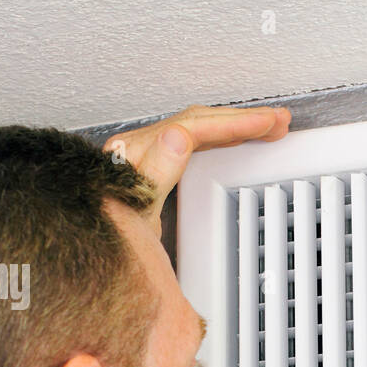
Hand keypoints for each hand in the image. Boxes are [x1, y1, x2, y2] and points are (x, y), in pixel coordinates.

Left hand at [103, 105, 291, 228]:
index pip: (196, 127)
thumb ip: (156, 172)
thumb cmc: (107, 235)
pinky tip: (234, 140)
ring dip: (234, 125)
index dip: (234, 123)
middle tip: (278, 122)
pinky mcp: (152, 166)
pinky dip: (219, 138)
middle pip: (199, 122)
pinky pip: (192, 141)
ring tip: (267, 126)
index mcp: (140, 155)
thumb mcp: (134, 209)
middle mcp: (141, 148)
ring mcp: (147, 156)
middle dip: (242, 120)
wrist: (87, 246)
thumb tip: (180, 137)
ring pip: (198, 128)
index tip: (266, 123)